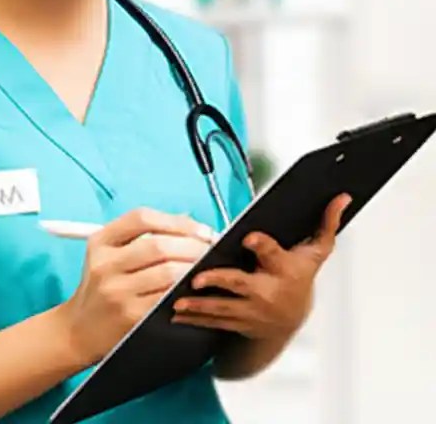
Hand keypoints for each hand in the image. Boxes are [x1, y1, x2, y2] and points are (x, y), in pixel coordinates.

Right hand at [60, 208, 216, 362]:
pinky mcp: (131, 315)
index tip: (200, 230)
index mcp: (100, 242)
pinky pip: (169, 297)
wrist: (79, 329)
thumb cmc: (101, 289)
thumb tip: (190, 222)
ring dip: (196, 268)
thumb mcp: (108, 255)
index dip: (177, 222)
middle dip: (194, 246)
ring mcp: (117, 291)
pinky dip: (188, 290)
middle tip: (210, 251)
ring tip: (207, 269)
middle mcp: (105, 264)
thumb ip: (142, 236)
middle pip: (159, 245)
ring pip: (169, 272)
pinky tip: (195, 289)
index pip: (142, 218)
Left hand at [172, 193, 351, 339]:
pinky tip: (175, 314)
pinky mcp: (238, 323)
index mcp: (284, 269)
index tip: (248, 237)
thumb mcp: (314, 253)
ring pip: (222, 308)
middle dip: (219, 280)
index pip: (273, 253)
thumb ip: (325, 224)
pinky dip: (194, 319)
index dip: (262, 246)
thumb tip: (342, 196)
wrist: (290, 321)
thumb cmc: (299, 279)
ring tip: (178, 301)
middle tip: (197, 277)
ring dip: (199, 306)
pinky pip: (213, 321)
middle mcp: (267, 291)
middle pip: (240, 283)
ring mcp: (252, 311)